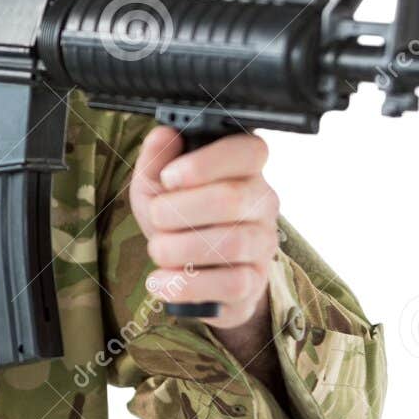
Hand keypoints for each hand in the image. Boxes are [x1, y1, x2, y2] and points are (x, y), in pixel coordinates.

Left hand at [129, 127, 279, 329]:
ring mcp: (263, 244)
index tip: (169, 178)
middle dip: (179, 210)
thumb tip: (164, 134)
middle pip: (232, 198)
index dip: (206, 163)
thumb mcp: (156, 187)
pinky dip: (187, 284)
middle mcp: (262, 203)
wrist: (190, 272)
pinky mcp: (254, 282)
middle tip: (158, 218)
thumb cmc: (178, 220)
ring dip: (179, 248)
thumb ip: (156, 159)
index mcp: (244, 169)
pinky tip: (162, 281)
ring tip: (158, 250)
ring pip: (232, 243)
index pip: (249, 151)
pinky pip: (230, 283)